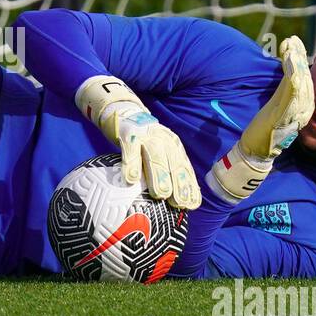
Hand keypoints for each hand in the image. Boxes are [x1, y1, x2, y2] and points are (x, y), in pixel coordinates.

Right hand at [76, 75, 201, 209]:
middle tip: (179, 203)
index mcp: (173, 146)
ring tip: (160, 194)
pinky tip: (131, 179)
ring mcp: (146, 136)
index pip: (184, 168)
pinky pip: (130, 150)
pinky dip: (131, 164)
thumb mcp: (158, 150)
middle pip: (173, 163)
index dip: (189, 186)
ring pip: (155, 156)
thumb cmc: (142, 140)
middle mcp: (163, 140)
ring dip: (159, 176)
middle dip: (179, 184)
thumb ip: (164, 169)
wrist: (123, 111)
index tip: (192, 205)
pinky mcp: (128, 133)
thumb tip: (171, 199)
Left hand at [239, 36, 314, 159]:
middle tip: (294, 41)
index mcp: (297, 105)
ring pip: (299, 86)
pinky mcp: (284, 117)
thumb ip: (283, 95)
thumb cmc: (264, 131)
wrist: (256, 151)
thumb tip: (286, 78)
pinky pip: (292, 98)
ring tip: (292, 49)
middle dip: (299, 58)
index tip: (293, 43)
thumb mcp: (275, 108)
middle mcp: (299, 108)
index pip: (301, 78)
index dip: (298, 60)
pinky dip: (294, 83)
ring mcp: (293, 113)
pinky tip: (293, 70)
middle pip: (304, 79)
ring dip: (296, 66)